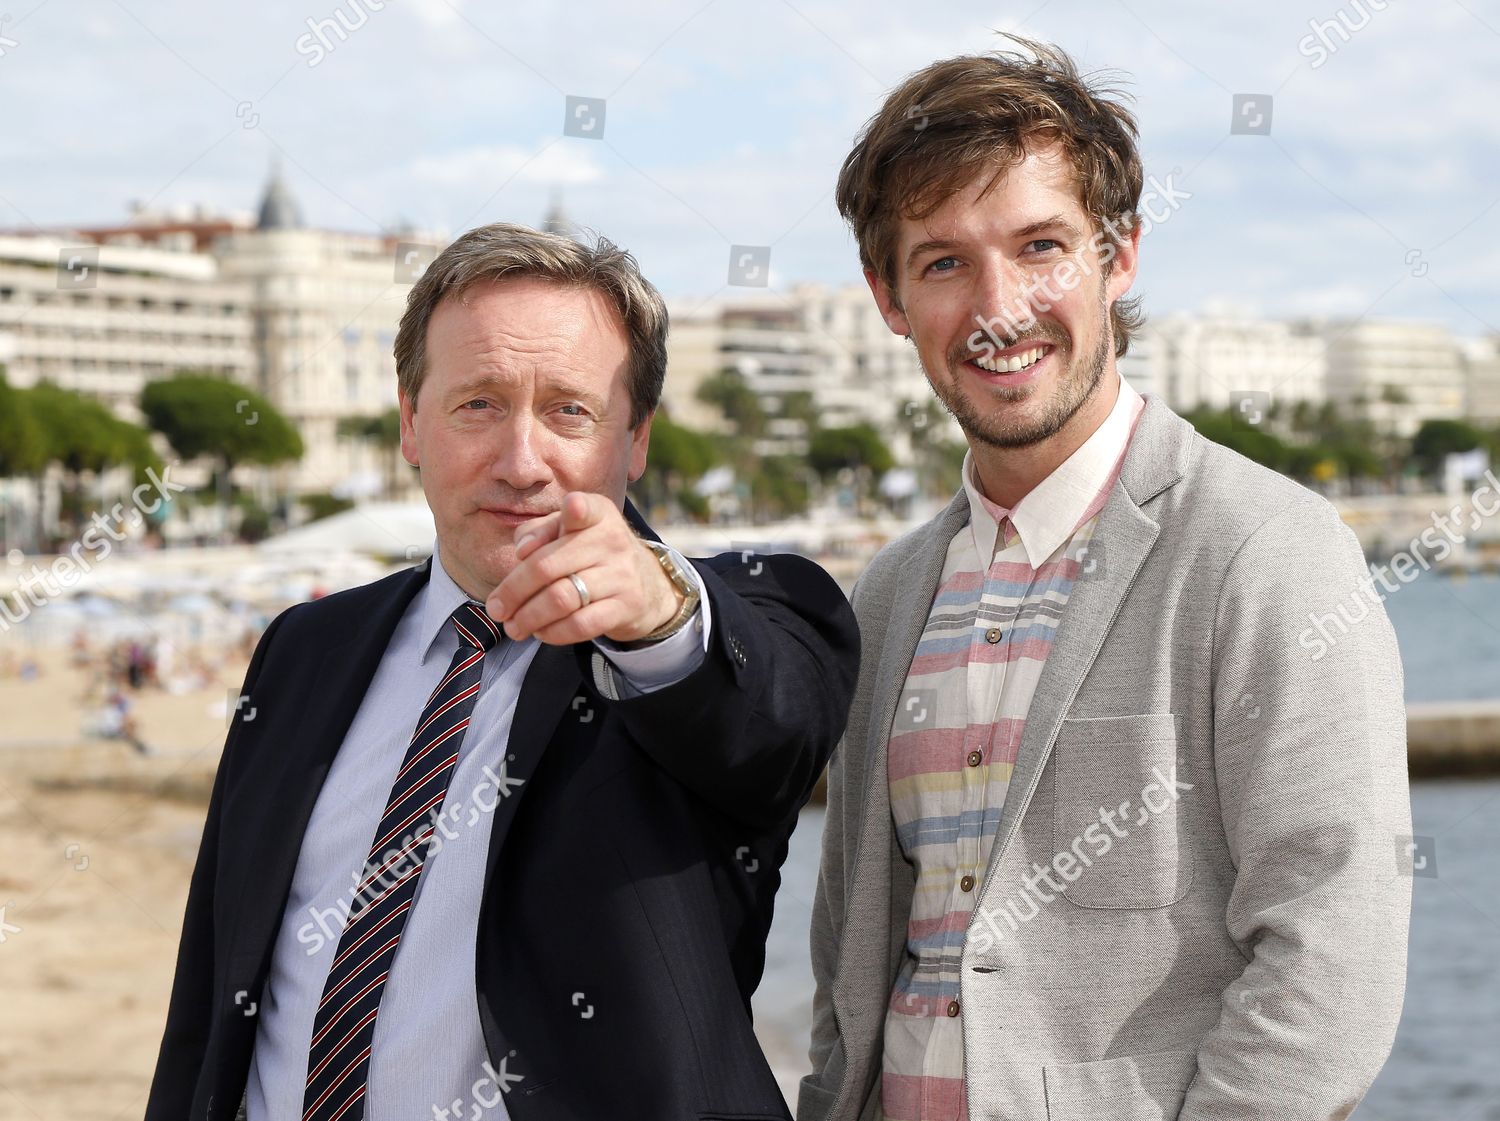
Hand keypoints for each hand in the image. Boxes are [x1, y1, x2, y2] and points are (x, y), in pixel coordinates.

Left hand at [488, 492, 682, 644]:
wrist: (647, 582)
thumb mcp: (570, 531)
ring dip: (529, 617)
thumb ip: (538, 531)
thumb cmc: (592, 553)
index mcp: (597, 513)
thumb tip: (522, 551)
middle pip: (547, 566)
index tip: (525, 548)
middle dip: (514, 592)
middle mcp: (613, 538)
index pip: (579, 509)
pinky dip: (554, 632)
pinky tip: (541, 633)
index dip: (555, 523)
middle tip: (497, 609)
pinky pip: (581, 624)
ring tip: (514, 627)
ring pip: (561, 599)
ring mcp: (623, 573)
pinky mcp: (628, 605)